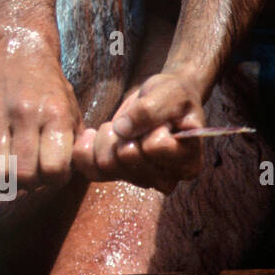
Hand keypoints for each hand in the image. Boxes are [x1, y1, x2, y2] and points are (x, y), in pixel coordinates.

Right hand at [0, 45, 79, 190]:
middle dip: (30, 184)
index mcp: (55, 114)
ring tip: (11, 177)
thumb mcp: (71, 108)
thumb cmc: (49, 84)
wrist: (18, 49)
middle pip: (24, 174)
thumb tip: (71, 174)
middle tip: (31, 176)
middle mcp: (26, 115)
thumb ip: (74, 141)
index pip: (54, 168)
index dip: (55, 180)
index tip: (53, 173)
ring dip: (5, 183)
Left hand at [72, 71, 204, 192]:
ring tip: (121, 126)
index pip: (154, 147)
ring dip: (106, 138)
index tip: (156, 117)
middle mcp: (168, 179)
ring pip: (106, 164)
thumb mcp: (170, 94)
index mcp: (189, 162)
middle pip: (126, 157)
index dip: (147, 126)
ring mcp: (143, 180)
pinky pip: (91, 169)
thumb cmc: (173, 96)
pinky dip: (86, 149)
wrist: (164, 100)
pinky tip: (93, 135)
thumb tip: (123, 129)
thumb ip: (150, 110)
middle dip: (123, 131)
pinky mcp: (120, 177)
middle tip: (134, 120)